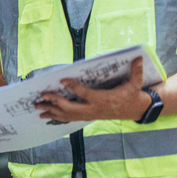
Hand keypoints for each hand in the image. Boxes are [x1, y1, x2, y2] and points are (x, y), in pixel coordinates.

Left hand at [36, 58, 150, 122]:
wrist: (134, 110)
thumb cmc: (131, 95)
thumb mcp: (136, 84)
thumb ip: (136, 72)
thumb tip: (139, 58)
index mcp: (102, 100)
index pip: (85, 93)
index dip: (74, 87)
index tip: (62, 80)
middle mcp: (93, 109)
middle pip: (71, 108)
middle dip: (55, 102)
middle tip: (42, 96)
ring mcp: (88, 115)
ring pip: (67, 115)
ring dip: (51, 111)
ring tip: (37, 108)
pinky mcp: (86, 117)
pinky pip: (69, 119)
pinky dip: (57, 117)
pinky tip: (46, 116)